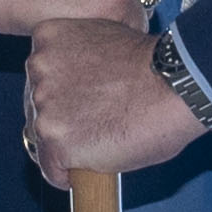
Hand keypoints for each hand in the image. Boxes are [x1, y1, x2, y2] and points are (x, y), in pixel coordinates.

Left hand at [23, 19, 208, 185]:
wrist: (174, 87)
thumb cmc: (153, 66)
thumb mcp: (105, 41)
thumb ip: (80, 59)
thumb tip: (80, 83)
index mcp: (47, 37)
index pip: (41, 76)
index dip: (65, 95)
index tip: (86, 102)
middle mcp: (37, 70)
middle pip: (38, 108)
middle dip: (64, 119)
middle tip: (98, 122)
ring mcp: (44, 107)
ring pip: (45, 140)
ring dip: (69, 145)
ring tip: (103, 141)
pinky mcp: (56, 142)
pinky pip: (53, 170)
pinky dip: (70, 174)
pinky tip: (95, 164)